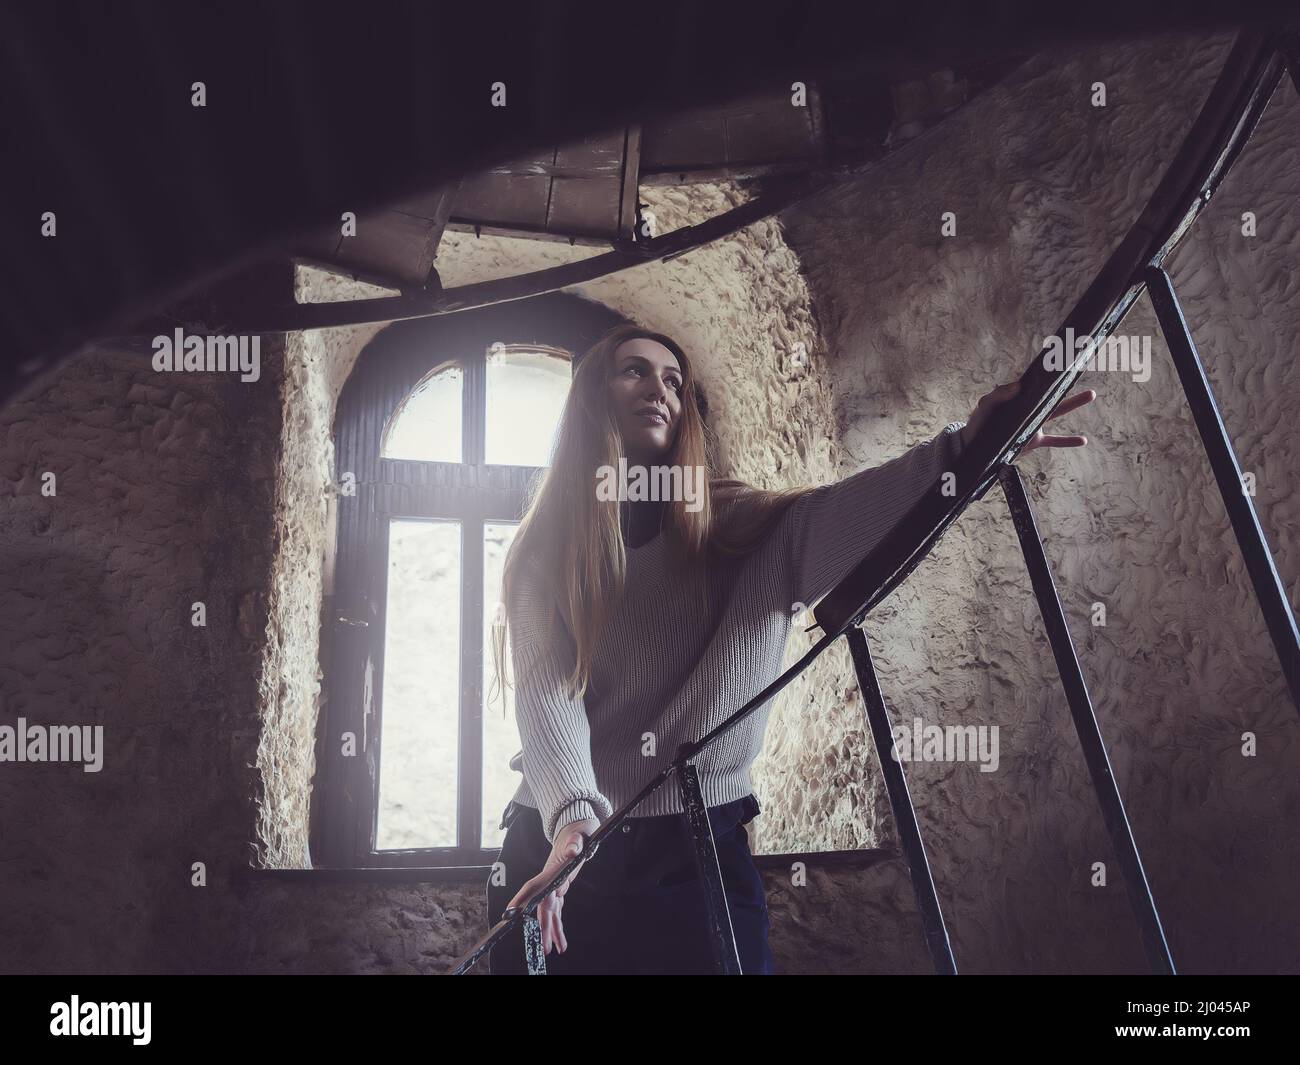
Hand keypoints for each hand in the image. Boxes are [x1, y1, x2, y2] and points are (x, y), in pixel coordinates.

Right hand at [505, 816, 599, 954]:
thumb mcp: (577, 838)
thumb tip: (572, 850)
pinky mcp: (560, 889)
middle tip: (546, 947)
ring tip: (556, 949)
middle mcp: (549, 881)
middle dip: (543, 927)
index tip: (512, 914)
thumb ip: (574, 844)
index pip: (534, 887)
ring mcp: (553, 886)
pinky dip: (559, 925)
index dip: (522, 900)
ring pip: (549, 913)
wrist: (576, 832)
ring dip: (552, 931)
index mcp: (551, 871)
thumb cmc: (576, 835)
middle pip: (542, 907)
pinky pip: (557, 911)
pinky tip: (561, 940)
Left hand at [959, 380, 1094, 451]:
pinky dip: (1068, 441)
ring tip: (1091, 394)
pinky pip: (1054, 440)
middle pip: (1053, 393)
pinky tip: (1083, 440)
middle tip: (1081, 367)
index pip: (1037, 382)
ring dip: (1074, 404)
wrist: (975, 447)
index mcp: (1020, 397)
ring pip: (1058, 412)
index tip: (1063, 359)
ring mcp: (1034, 425)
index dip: (1049, 372)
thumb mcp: (986, 405)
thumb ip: (999, 394)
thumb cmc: (979, 423)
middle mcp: (1030, 409)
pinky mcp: (1034, 441)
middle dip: (1067, 381)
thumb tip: (1018, 384)